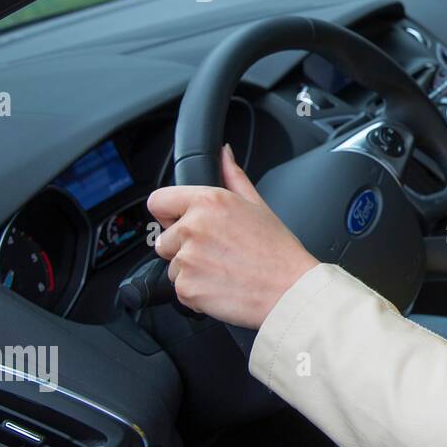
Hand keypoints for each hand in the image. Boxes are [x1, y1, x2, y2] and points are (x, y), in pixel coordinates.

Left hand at [146, 144, 319, 329]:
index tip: (181, 223)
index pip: (158, 202)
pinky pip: (181, 290)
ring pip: (173, 266)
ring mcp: (187, 259)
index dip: (169, 214)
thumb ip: (233, 176)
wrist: (289, 290)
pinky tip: (222, 286)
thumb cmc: (277, 251)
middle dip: (184, 248)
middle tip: (217, 253)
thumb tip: (224, 154)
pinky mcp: (186, 287)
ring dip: (192, 271)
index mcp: (208, 202)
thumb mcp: (258, 205)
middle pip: (165, 239)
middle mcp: (192, 228)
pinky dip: (197, 292)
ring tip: (224, 271)